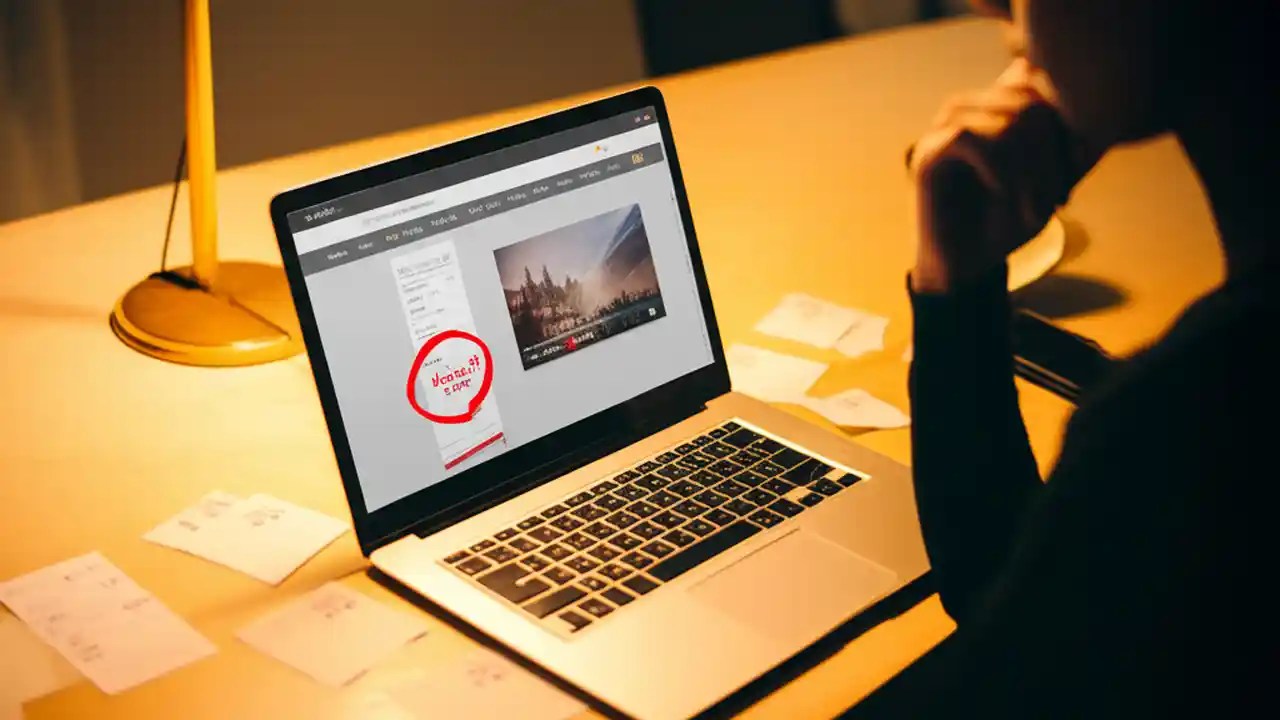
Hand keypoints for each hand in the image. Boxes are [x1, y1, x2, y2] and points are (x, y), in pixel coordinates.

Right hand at [908, 59, 1095, 292]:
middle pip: (1028, 100)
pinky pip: (969, 139)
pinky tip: (1004, 196)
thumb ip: (1069, 143)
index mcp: (994, 103)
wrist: (965, 267)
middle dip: (1053, 152)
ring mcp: (943, 127)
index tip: (1080, 166)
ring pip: (1005, 120)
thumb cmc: (1008, 221)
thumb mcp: (1054, 179)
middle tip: (1059, 199)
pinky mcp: (927, 153)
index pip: (1040, 81)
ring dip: (1031, 168)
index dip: (1069, 121)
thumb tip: (1094, 112)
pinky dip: (999, 171)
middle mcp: (967, 106)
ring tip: (1037, 209)